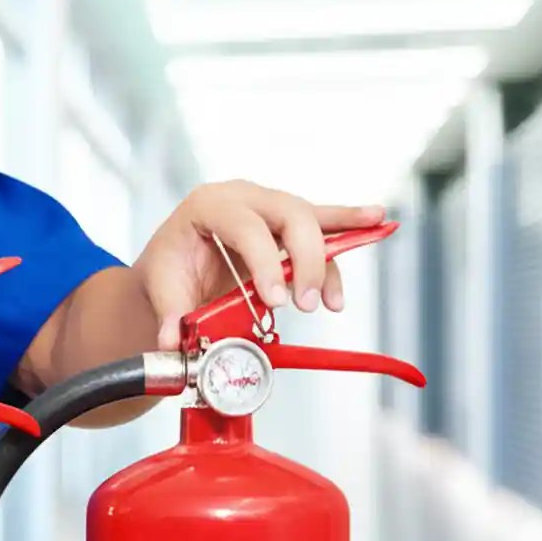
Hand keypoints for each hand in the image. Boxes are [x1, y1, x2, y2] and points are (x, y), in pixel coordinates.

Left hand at [132, 179, 385, 349]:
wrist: (173, 259)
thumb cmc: (170, 266)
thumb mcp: (162, 287)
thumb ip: (170, 314)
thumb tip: (173, 344)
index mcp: (208, 204)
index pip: (246, 226)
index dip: (265, 263)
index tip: (275, 301)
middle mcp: (243, 196)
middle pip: (289, 215)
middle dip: (304, 261)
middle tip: (305, 307)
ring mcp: (269, 205)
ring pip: (311, 220)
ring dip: (328, 261)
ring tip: (332, 303)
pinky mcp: (288, 222)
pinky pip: (324, 220)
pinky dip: (351, 223)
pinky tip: (379, 222)